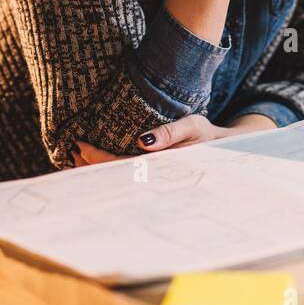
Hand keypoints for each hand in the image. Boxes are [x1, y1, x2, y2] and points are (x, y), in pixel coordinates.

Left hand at [70, 113, 275, 164]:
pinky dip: (112, 168)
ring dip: (99, 168)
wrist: (231, 153)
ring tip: (79, 158)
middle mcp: (154, 175)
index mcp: (160, 166)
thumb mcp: (194, 127)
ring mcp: (155, 177)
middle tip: (72, 153)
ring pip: (120, 176)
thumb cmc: (210, 138)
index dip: (98, 157)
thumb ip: (170, 134)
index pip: (120, 164)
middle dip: (92, 166)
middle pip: (115, 174)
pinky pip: (129, 173)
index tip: (79, 146)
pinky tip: (100, 163)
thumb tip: (142, 142)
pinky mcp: (157, 174)